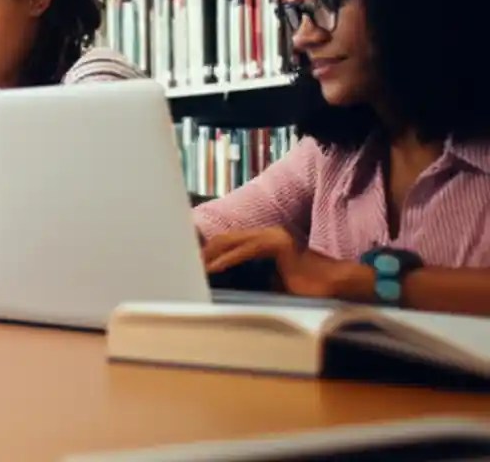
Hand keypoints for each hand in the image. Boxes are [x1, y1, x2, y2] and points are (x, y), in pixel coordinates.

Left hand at [202, 227, 362, 298]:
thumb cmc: (305, 286)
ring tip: (194, 267)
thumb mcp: (270, 280)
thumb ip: (251, 276)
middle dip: (204, 251)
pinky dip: (227, 260)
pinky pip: (245, 251)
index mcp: (264, 239)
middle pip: (225, 238)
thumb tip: (227, 283)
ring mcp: (271, 236)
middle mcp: (266, 233)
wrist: (333, 285)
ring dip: (211, 255)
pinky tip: (213, 269)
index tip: (192, 264)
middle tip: (185, 265)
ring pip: (231, 242)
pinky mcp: (276, 244)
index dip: (209, 251)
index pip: (229, 242)